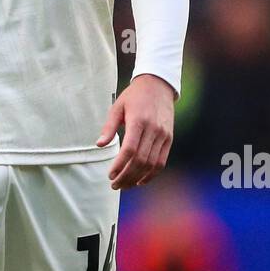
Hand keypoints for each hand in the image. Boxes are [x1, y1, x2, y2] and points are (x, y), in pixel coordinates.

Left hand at [96, 73, 175, 189]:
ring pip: (151, 164)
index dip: (120, 165)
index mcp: (139, 121)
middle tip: (114, 185)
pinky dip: (151, 174)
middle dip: (126, 176)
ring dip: (137, 178)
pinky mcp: (169, 139)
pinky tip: (140, 181)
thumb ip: (109, 127)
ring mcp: (163, 135)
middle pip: (140, 160)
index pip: (130, 149)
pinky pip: (161, 161)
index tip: (110, 175)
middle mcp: (153, 129)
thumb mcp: (117, 107)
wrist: (158, 85)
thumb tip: (99, 145)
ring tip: (125, 185)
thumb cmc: (134, 96)